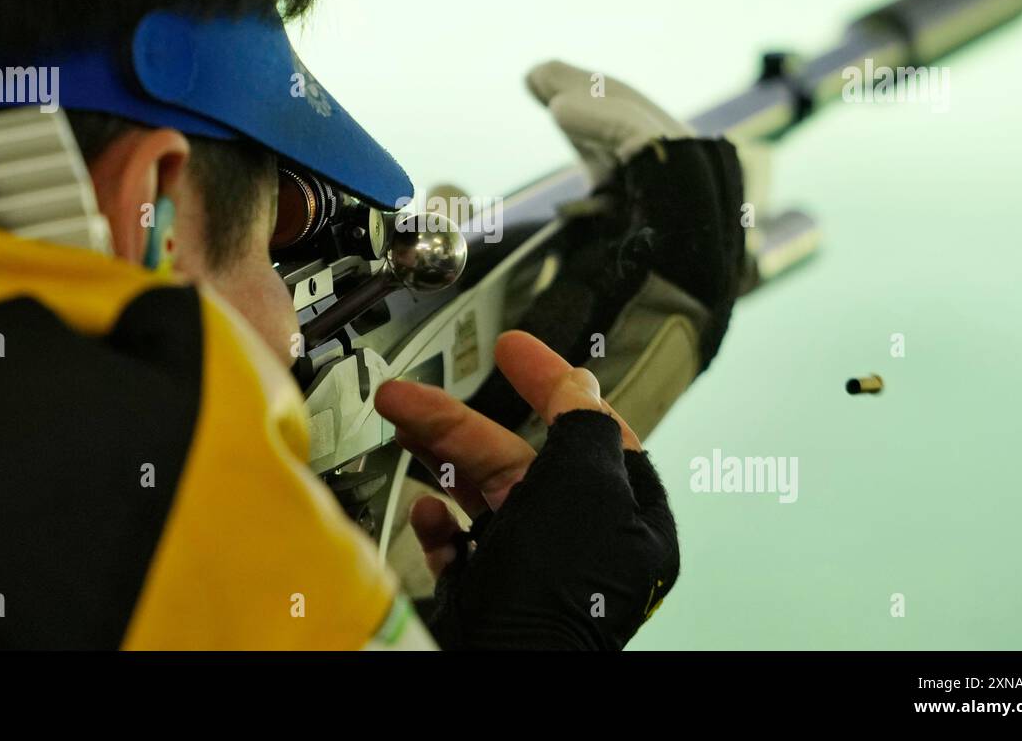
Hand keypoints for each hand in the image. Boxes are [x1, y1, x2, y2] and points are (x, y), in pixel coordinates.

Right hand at [374, 329, 640, 577]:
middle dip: (459, 422)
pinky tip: (426, 512)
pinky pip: (461, 543)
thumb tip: (578, 385)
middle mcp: (579, 541)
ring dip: (438, 458)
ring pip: (482, 493)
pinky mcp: (491, 590)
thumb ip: (583, 426)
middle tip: (409, 394)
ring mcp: (532, 566)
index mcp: (623, 517)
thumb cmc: (558, 594)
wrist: (507, 671)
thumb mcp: (585, 487)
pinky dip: (440, 523)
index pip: (592, 430)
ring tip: (398, 426)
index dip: (553, 381)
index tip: (515, 349)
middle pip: (519, 458)